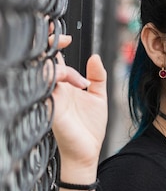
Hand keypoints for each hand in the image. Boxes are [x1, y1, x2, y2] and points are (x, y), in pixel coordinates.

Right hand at [49, 34, 107, 169]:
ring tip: (82, 83)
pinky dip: (56, 81)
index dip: (56, 42)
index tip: (68, 38)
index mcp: (64, 83)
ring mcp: (50, 97)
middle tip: (65, 41)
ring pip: (43, 71)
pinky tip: (74, 84)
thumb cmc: (90, 128)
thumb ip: (98, 77)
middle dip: (49, 44)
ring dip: (62, 68)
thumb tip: (95, 57)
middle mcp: (54, 88)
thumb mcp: (99, 98)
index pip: (53, 57)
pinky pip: (45, 89)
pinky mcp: (50, 109)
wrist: (88, 151)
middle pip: (41, 59)